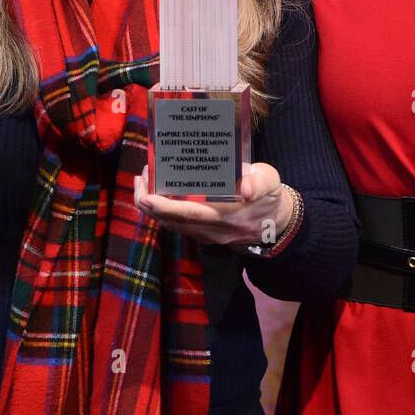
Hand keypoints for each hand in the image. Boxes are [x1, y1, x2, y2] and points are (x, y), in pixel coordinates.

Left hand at [132, 163, 292, 248]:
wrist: (274, 222)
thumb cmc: (268, 195)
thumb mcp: (270, 181)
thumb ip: (258, 182)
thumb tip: (246, 187)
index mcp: (227, 214)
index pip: (190, 213)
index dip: (165, 206)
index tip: (146, 195)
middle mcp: (213, 229)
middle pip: (173, 221)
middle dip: (149, 203)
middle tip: (140, 179)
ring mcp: (206, 235)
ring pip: (171, 224)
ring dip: (152, 207)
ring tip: (144, 180)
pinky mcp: (203, 235)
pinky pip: (177, 225)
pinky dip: (162, 211)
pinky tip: (156, 192)